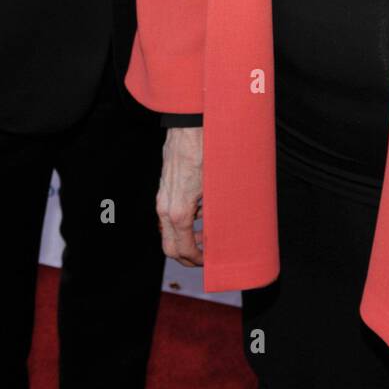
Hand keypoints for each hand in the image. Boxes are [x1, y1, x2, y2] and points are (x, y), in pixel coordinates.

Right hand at [156, 126, 203, 266]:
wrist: (189, 127)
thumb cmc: (206, 154)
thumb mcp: (216, 188)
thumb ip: (216, 214)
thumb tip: (225, 231)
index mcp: (178, 212)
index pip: (184, 250)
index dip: (199, 260)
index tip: (211, 261)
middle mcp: (165, 207)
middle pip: (170, 247)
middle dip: (188, 257)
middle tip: (206, 256)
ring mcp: (162, 198)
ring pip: (168, 231)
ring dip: (185, 239)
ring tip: (206, 235)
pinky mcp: (164, 189)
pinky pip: (168, 215)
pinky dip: (182, 223)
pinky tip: (200, 214)